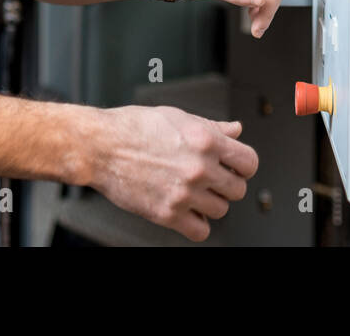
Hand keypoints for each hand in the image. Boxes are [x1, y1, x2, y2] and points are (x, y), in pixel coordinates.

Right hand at [90, 105, 257, 241]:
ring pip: (221, 210)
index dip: (243, 166)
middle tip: (210, 180)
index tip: (234, 168)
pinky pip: (201, 231)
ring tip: (193, 192)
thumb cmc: (134, 127)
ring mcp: (185, 193)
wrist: (100, 146)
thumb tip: (236, 130)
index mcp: (206, 140)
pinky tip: (186, 211)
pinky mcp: (168, 214)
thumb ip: (212, 126)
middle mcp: (199, 167)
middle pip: (238, 189)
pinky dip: (197, 224)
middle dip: (226, 184)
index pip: (249, 162)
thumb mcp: (178, 117)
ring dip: (210, 203)